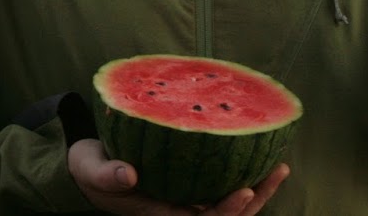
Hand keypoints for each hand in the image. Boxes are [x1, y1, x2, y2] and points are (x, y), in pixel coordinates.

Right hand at [68, 138, 288, 214]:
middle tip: (276, 171)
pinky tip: (258, 158)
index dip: (226, 210)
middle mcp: (179, 211)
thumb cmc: (91, 172)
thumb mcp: (94, 172)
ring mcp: (186, 201)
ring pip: (229, 204)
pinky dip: (241, 175)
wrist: (89, 168)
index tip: (245, 191)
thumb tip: (129, 175)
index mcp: (161, 215)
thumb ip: (109, 175)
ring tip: (279, 167)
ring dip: (257, 191)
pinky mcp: (189, 186)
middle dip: (254, 200)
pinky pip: (221, 186)